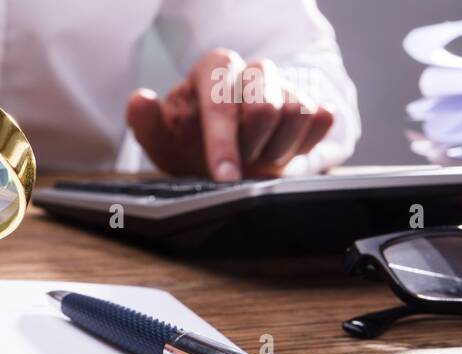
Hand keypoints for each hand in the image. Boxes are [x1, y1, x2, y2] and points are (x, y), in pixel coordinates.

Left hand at [126, 48, 333, 180]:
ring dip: (275, 150)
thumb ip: (145, 121)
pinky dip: (301, 146)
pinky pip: (322, 121)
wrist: (223, 153)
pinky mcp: (312, 103)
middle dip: (250, 147)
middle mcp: (253, 70)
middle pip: (266, 107)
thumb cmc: (188, 141)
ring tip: (254, 158)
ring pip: (298, 113)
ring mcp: (286, 84)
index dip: (223, 143)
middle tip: (236, 166)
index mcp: (214, 69)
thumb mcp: (160, 138)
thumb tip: (140, 99)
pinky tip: (278, 152)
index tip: (224, 176)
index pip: (222, 101)